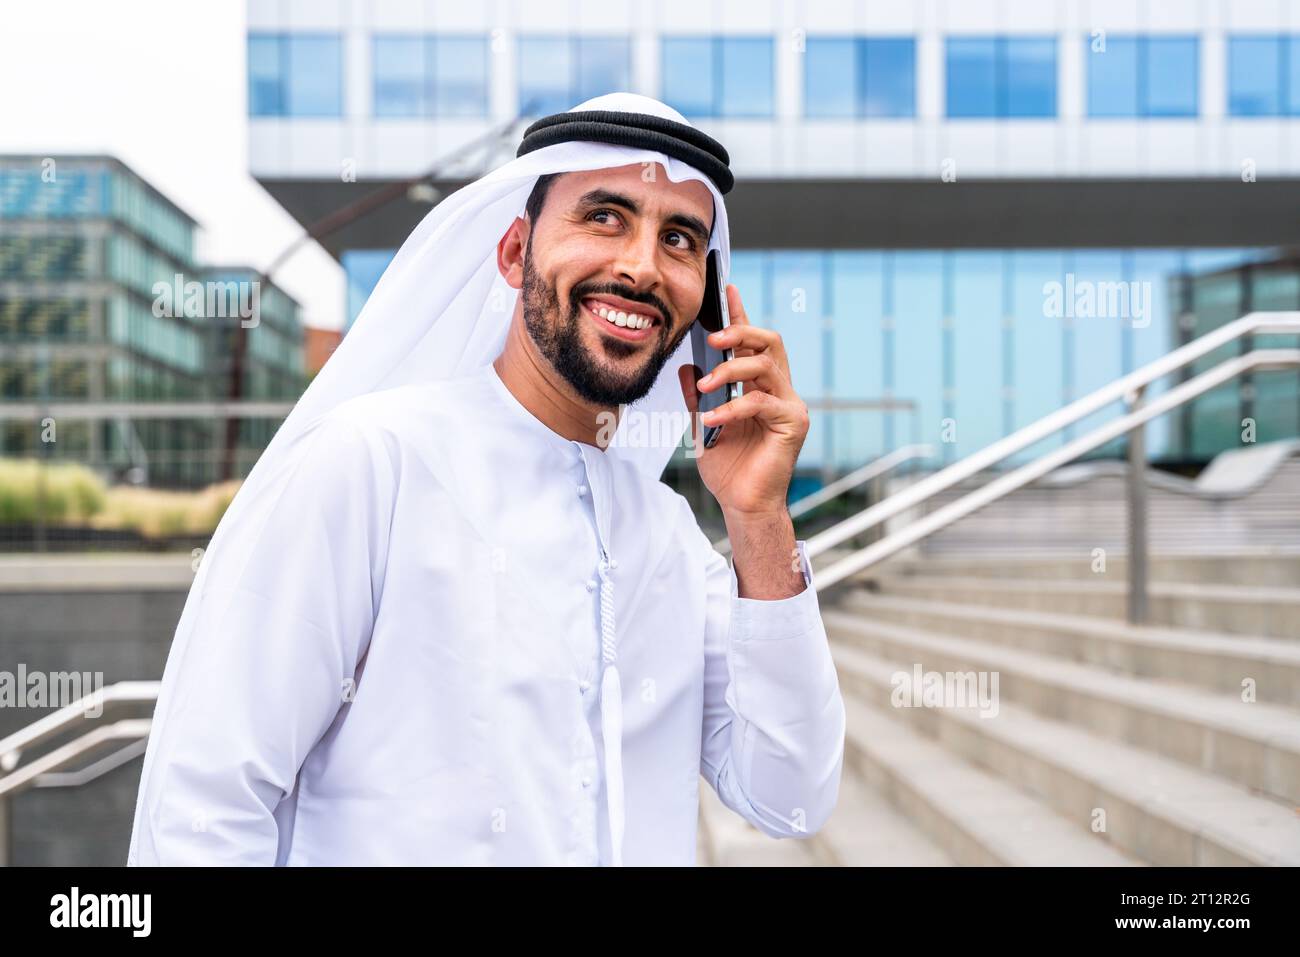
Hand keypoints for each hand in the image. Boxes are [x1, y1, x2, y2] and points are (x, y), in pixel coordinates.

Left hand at [677, 283, 809, 519]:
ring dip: (730, 371)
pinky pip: (760, 402)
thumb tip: (686, 367)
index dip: (741, 314)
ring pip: (765, 366)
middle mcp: (780, 389)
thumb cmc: (728, 468)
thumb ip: (698, 396)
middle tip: (712, 339)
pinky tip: (711, 421)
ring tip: (704, 388)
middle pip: (769, 341)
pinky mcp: (793, 423)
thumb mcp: (703, 425)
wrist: (742, 504)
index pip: (753, 342)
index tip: (727, 288)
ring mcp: (790, 404)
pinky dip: (731, 408)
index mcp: (761, 386)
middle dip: (740, 332)